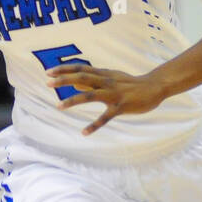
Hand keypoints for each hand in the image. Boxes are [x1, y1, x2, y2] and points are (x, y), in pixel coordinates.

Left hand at [47, 66, 166, 134]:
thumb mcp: (111, 78)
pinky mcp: (121, 107)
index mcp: (103, 74)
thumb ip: (93, 81)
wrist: (154, 87)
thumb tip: (74, 83)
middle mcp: (106, 82)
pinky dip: (94, 125)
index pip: (80, 69)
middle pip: (82, 78)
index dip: (64, 69)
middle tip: (47, 83)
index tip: (49, 72)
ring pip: (90, 95)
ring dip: (73, 100)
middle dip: (64, 80)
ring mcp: (114, 94)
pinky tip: (84, 133)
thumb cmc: (131, 84)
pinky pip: (105, 117)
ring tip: (59, 106)